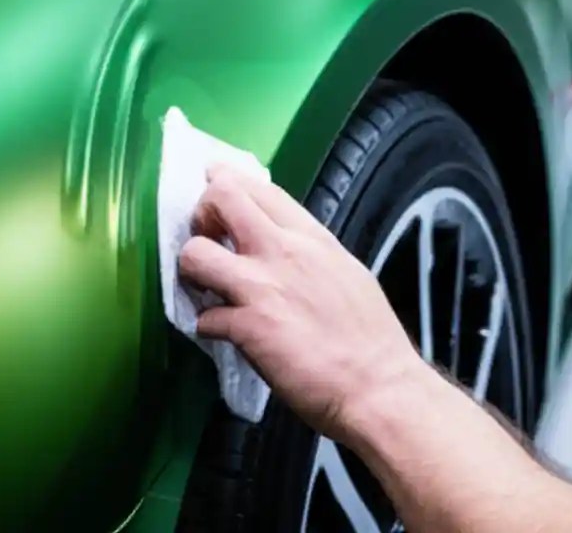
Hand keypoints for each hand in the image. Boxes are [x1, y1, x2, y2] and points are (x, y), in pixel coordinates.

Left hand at [178, 163, 423, 442]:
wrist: (380, 388)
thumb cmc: (371, 341)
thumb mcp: (347, 274)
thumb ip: (310, 255)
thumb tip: (283, 248)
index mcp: (312, 239)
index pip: (259, 188)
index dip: (227, 184)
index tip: (216, 197)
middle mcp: (285, 253)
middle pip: (220, 199)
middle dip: (201, 214)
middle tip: (205, 239)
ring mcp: (263, 288)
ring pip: (195, 253)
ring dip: (191, 271)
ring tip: (205, 288)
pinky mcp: (249, 327)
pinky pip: (204, 317)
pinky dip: (207, 326)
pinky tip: (222, 333)